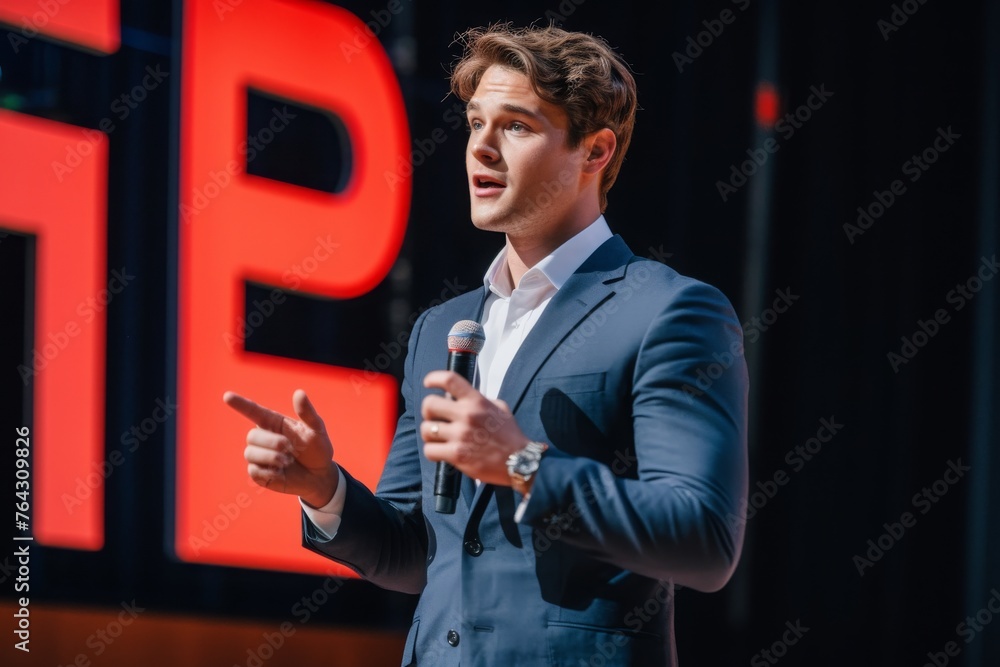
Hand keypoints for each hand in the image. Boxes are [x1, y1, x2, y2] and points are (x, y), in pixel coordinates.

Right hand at [223, 389, 338, 508]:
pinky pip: (254, 471)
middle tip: (289, 448)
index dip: (240, 404)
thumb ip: (307, 413)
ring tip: (287, 461)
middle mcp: (264, 438)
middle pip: (252, 436)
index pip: (253, 411)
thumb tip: (299, 393)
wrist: (319, 475)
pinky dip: (269, 472)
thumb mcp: (316, 429)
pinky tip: (281, 472)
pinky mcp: (259, 473)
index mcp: (274, 423)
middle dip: (272, 443)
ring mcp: (260, 456)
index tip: (227, 396)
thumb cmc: (317, 449)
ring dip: (271, 457)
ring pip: (250, 453)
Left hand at [420, 371, 527, 485]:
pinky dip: (432, 452)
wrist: (519, 461)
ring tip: (438, 438)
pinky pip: (430, 450)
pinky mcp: (457, 455)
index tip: (428, 383)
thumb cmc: (510, 436)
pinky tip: (440, 453)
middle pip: (429, 404)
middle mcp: (467, 415)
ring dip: (429, 434)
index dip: (433, 378)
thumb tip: (463, 398)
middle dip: (427, 411)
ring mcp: (460, 436)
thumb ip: (480, 400)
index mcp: (477, 401)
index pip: (450, 380)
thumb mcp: (500, 408)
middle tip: (433, 418)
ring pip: (426, 429)